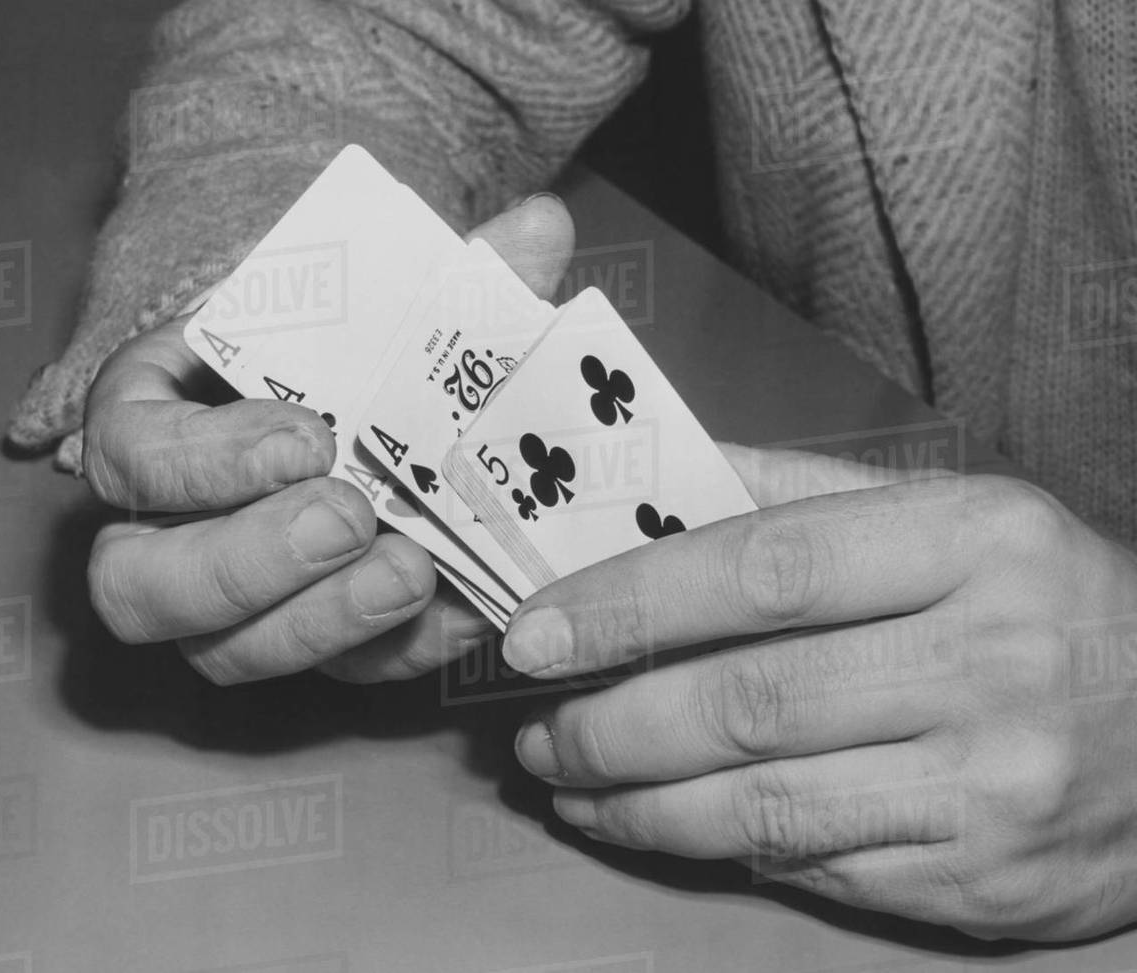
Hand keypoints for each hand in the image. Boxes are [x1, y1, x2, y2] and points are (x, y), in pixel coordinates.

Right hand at [82, 193, 574, 684]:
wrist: (380, 408)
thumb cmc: (359, 351)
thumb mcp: (389, 303)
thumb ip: (454, 275)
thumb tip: (540, 227)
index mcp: (163, 423)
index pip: (135, 456)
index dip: (208, 460)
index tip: (311, 436)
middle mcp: (172, 530)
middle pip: (141, 587)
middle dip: (247, 562)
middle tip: (351, 517)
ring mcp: (238, 604)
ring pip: (228, 652)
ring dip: (323, 622)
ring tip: (413, 571)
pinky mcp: (315, 643)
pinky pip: (342, 675)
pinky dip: (407, 648)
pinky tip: (467, 608)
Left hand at [502, 445, 1136, 940]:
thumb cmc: (1045, 603)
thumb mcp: (955, 517)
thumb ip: (808, 492)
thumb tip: (665, 483)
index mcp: (977, 540)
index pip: (763, 566)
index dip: (630, 601)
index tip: (536, 629)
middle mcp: (992, 660)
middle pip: (749, 699)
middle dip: (611, 718)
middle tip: (537, 719)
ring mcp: (993, 784)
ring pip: (764, 802)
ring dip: (637, 796)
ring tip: (567, 774)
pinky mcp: (984, 877)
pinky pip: (811, 863)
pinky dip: (709, 842)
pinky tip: (654, 821)